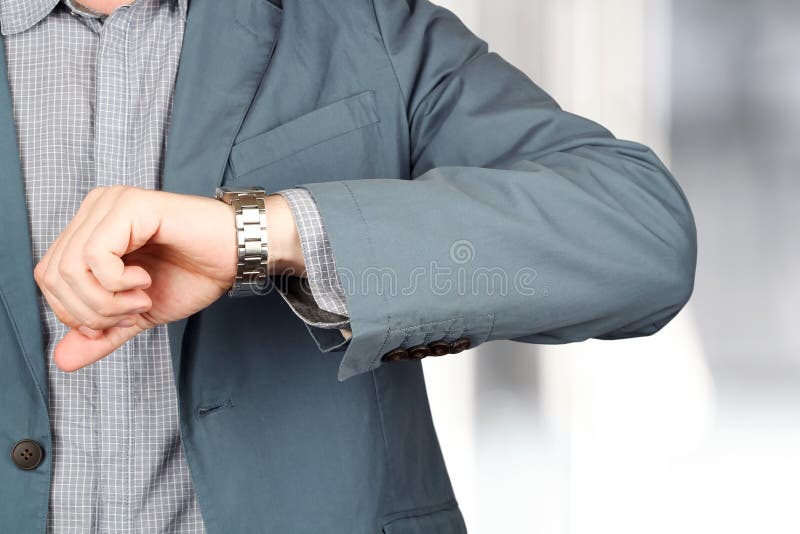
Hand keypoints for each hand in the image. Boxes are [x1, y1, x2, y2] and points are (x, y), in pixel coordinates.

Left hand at [34, 186, 303, 371]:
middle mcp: (94, 209)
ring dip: (106, 299)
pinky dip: (116, 283)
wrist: (238, 257)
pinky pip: (95, 257)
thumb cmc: (196, 273)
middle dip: (91, 311)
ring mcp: (110, 204)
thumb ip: (102, 333)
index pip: (48, 278)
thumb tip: (63, 360)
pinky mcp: (130, 206)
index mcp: (90, 229)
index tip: (121, 317)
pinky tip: (144, 281)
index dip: (77, 312)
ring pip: (69, 268)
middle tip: (132, 311)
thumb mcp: (138, 313)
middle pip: (52, 275)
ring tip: (141, 297)